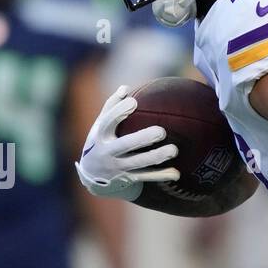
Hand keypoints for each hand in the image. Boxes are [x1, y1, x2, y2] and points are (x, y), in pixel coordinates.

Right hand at [76, 84, 179, 198]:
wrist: (91, 176)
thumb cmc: (100, 142)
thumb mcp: (99, 125)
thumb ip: (111, 106)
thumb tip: (125, 88)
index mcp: (101, 136)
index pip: (108, 122)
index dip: (119, 111)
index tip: (134, 102)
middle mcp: (108, 153)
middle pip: (126, 145)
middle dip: (143, 138)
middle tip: (161, 131)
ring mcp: (118, 168)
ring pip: (139, 163)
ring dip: (157, 157)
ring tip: (174, 150)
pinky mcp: (129, 179)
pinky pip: (146, 177)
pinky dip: (161, 176)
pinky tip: (176, 173)